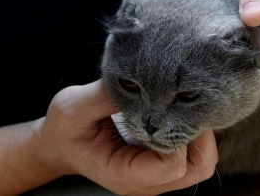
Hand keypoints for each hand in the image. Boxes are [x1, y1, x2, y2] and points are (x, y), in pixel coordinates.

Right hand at [34, 80, 217, 194]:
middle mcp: (145, 182)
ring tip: (181, 105)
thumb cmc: (65, 129)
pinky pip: (192, 154)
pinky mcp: (160, 163)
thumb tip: (140, 77)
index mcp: (123, 175)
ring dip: (198, 134)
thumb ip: (106, 96)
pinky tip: (176, 111)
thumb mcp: (73, 106)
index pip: (172, 166)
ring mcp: (155, 176)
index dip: (178, 136)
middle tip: (184, 103)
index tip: (167, 106)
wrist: (59, 144)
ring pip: (200, 163)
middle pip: (197, 169)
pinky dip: (192, 133)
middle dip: (199, 135)